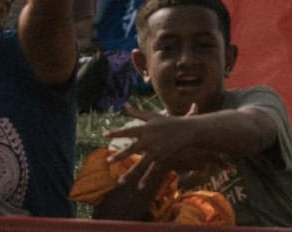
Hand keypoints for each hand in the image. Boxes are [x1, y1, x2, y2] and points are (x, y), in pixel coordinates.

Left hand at [104, 104, 220, 189]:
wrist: (187, 130)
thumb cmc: (168, 121)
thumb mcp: (152, 116)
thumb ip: (137, 113)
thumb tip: (124, 105)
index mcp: (145, 128)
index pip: (127, 131)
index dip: (116, 133)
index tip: (104, 135)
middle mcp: (149, 140)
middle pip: (131, 149)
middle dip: (119, 155)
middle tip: (108, 161)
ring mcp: (156, 150)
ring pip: (140, 164)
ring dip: (130, 173)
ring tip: (120, 181)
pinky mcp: (162, 158)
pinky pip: (152, 170)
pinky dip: (146, 179)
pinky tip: (139, 187)